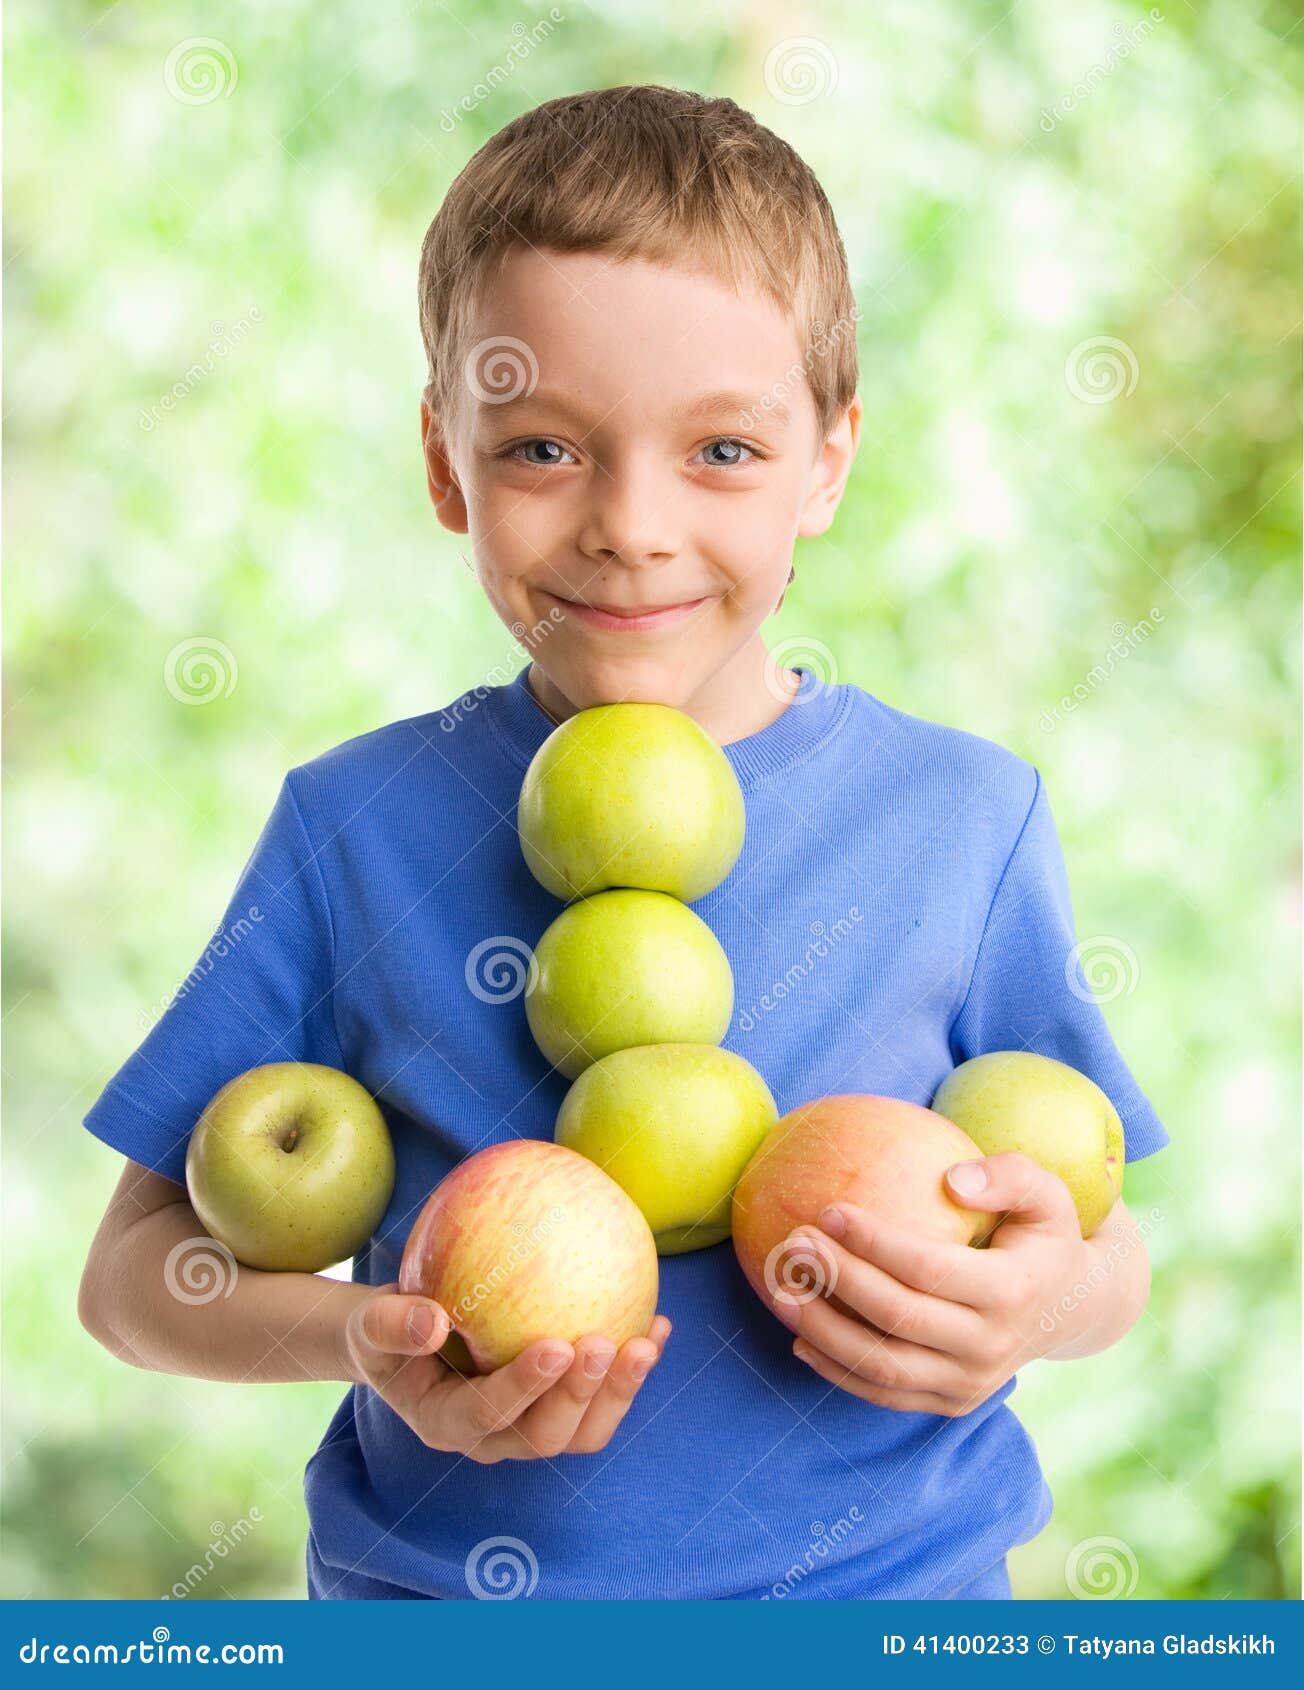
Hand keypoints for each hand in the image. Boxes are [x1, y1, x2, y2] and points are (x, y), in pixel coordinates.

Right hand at [343, 1285, 670, 1461]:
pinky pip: (601, 1399)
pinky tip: (659, 1323)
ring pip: (583, 1431)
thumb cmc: (385, 1328)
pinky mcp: (558, 1407)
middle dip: (580, 1395)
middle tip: (601, 1342)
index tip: (557, 1345)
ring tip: (646, 1342)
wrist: (405, 1340)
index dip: (525, 1388)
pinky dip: (632, 1368)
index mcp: (446, 1423)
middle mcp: (493, 1439)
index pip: (488, 1415)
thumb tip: (431, 1320)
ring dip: (619, 1392)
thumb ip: (392, 1322)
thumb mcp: (370, 1323)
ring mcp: (529, 1428)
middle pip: (545, 1436)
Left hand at [773, 1152, 1089, 1416]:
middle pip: (898, 1318)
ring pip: (884, 1366)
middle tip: (793, 1243)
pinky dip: (838, 1370)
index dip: (875, 1242)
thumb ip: (1010, 1175)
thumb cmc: (1044, 1235)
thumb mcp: (1048, 1194)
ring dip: (824, 1330)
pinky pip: (885, 1394)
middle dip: (838, 1279)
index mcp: (1013, 1292)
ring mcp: (971, 1384)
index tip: (828, 1209)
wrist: (1070, 1309)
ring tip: (780, 1291)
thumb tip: (954, 1179)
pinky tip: (800, 1335)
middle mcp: (992, 1347)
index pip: (929, 1269)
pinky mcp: (951, 1404)